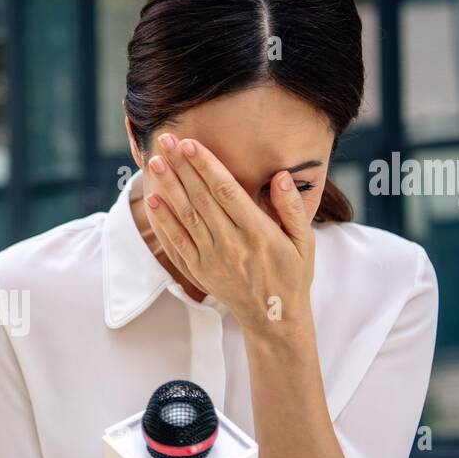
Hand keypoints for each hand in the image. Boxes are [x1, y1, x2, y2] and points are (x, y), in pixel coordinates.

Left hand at [143, 135, 317, 336]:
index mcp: (258, 232)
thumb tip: (279, 175)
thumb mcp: (304, 242)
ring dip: (168, 187)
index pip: (226, 190)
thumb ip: (291, 208)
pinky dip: (164, 220)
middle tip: (165, 139)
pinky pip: (177, 241)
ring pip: (186, 216)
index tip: (190, 144)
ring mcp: (212, 258)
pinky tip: (153, 199)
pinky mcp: (199, 270)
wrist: (272, 318)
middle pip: (201, 197)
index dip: (206, 165)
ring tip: (155, 162)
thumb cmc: (292, 275)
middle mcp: (232, 243)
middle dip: (182, 166)